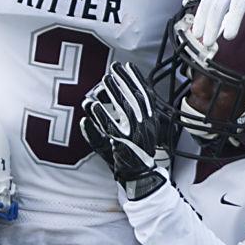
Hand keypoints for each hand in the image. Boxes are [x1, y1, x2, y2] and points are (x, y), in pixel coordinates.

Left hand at [80, 62, 166, 199]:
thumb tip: (120, 99)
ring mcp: (135, 135)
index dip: (138, 79)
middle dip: (126, 80)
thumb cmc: (134, 155)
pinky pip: (110, 127)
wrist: (140, 177)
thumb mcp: (134, 133)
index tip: (129, 66)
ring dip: (115, 93)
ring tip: (105, 80)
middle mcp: (146, 126)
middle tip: (114, 67)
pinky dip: (101, 116)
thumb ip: (126, 116)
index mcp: (151, 122)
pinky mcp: (122, 144)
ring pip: (125, 109)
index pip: (147, 96)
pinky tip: (93, 105)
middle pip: (136, 98)